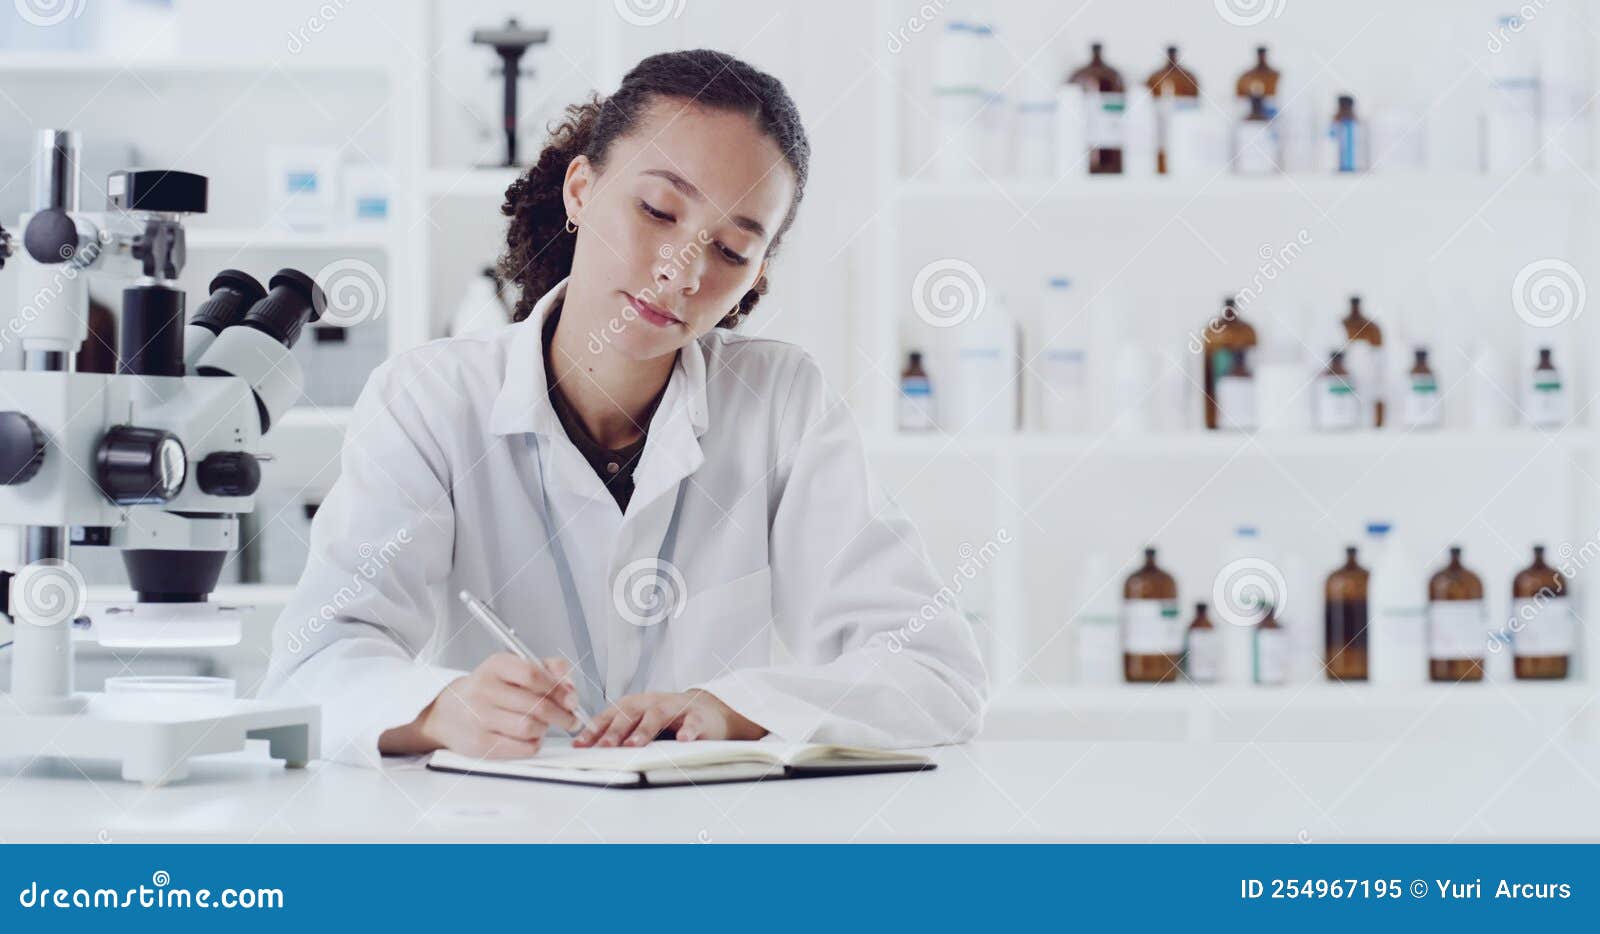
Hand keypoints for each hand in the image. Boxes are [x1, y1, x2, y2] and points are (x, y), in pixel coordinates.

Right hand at [378, 653, 580, 757]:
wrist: (449, 713)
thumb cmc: (489, 690)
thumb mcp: (514, 669)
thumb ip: (548, 669)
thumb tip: (570, 687)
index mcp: (496, 666)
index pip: (533, 674)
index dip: (558, 688)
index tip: (571, 698)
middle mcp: (484, 690)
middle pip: (536, 705)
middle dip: (561, 715)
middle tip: (570, 718)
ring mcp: (479, 717)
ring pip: (530, 728)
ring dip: (545, 729)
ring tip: (543, 725)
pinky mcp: (481, 743)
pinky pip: (522, 747)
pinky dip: (535, 743)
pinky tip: (531, 737)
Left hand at [572, 689, 766, 746]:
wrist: (707, 711)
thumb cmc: (668, 720)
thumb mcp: (642, 723)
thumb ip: (621, 733)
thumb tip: (590, 750)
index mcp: (635, 705)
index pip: (611, 715)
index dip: (595, 729)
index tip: (581, 745)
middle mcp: (652, 702)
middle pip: (630, 713)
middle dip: (615, 730)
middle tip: (604, 747)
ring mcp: (675, 708)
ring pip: (657, 715)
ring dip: (644, 730)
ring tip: (634, 745)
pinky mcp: (698, 716)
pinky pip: (692, 722)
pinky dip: (688, 730)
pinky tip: (683, 739)